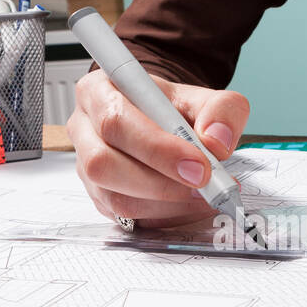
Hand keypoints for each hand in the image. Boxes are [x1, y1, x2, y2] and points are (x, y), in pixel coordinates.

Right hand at [68, 69, 249, 227]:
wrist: (165, 123)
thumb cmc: (173, 108)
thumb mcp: (205, 97)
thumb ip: (221, 111)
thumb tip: (217, 141)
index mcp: (99, 91)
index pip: (115, 121)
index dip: (156, 147)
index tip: (198, 164)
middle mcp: (84, 129)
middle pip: (104, 163)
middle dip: (161, 181)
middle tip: (204, 184)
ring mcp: (86, 167)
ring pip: (113, 196)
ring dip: (164, 202)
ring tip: (201, 195)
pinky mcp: (99, 196)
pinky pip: (125, 215)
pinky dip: (162, 214)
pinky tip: (187, 203)